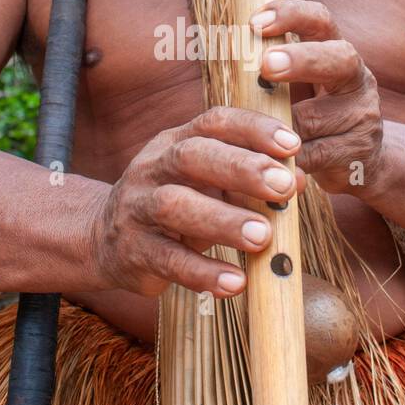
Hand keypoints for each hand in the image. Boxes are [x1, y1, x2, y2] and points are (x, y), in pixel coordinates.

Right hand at [89, 106, 305, 298]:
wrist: (104, 239)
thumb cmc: (177, 206)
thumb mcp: (211, 186)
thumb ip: (252, 181)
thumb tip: (300, 179)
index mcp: (176, 142)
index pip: (214, 122)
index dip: (252, 129)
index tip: (292, 145)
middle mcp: (153, 167)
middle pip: (192, 156)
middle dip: (241, 169)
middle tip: (283, 186)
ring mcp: (138, 208)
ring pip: (175, 206)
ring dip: (222, 221)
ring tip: (262, 238)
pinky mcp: (132, 251)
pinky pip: (167, 260)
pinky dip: (203, 272)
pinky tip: (234, 283)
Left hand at [250, 0, 383, 195]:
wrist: (358, 161)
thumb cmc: (308, 114)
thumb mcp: (292, 87)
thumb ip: (266, 72)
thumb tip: (219, 51)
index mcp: (334, 51)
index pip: (320, 20)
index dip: (291, 15)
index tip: (254, 23)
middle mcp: (356, 77)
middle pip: (339, 58)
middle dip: (301, 60)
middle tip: (266, 65)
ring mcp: (363, 115)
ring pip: (317, 118)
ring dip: (279, 125)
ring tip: (251, 130)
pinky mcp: (360, 152)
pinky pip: (316, 156)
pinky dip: (287, 159)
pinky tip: (266, 160)